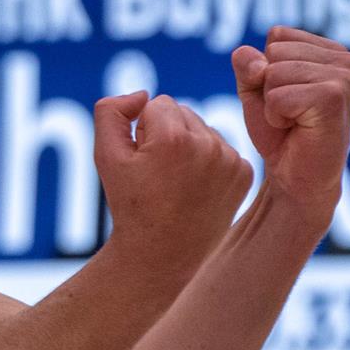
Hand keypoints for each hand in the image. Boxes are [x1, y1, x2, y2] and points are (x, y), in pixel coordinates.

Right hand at [93, 91, 254, 278]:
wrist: (162, 254)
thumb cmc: (130, 204)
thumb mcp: (105, 156)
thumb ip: (111, 111)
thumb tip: (143, 95)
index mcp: (173, 137)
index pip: (157, 103)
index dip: (143, 132)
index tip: (143, 164)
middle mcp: (208, 145)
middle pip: (182, 111)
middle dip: (167, 134)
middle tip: (159, 174)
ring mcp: (231, 160)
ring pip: (202, 128)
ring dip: (188, 145)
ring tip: (176, 182)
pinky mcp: (244, 172)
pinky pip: (221, 147)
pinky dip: (207, 161)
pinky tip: (195, 187)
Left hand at [232, 27, 349, 224]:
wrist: (295, 178)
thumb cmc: (280, 135)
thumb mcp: (256, 92)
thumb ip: (248, 66)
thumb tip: (249, 57)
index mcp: (332, 50)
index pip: (277, 36)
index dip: (268, 70)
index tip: (287, 98)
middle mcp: (345, 59)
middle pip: (274, 52)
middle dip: (269, 87)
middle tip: (290, 114)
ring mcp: (343, 77)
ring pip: (273, 73)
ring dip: (272, 104)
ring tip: (294, 122)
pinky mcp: (334, 97)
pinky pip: (278, 96)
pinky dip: (276, 117)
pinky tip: (297, 129)